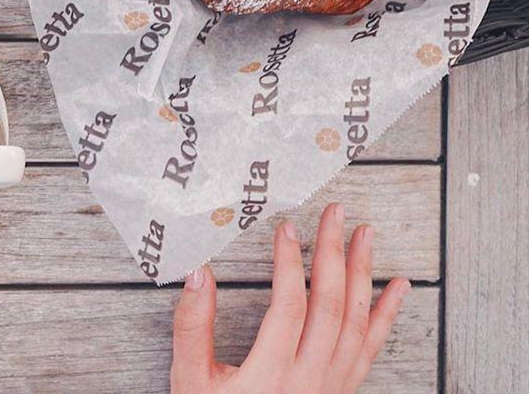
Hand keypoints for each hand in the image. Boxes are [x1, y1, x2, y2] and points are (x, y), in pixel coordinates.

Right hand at [170, 203, 410, 392]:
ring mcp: (330, 389)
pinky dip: (387, 317)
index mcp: (271, 375)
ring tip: (366, 235)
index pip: (291, 305)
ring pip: (355, 325)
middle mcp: (309, 382)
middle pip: (331, 307)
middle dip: (334, 254)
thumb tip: (198, 274)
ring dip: (363, 275)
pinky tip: (397, 289)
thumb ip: (192, 328)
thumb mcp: (190, 382)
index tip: (287, 227)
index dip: (290, 262)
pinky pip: (370, 351)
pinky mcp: (339, 393)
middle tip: (335, 212)